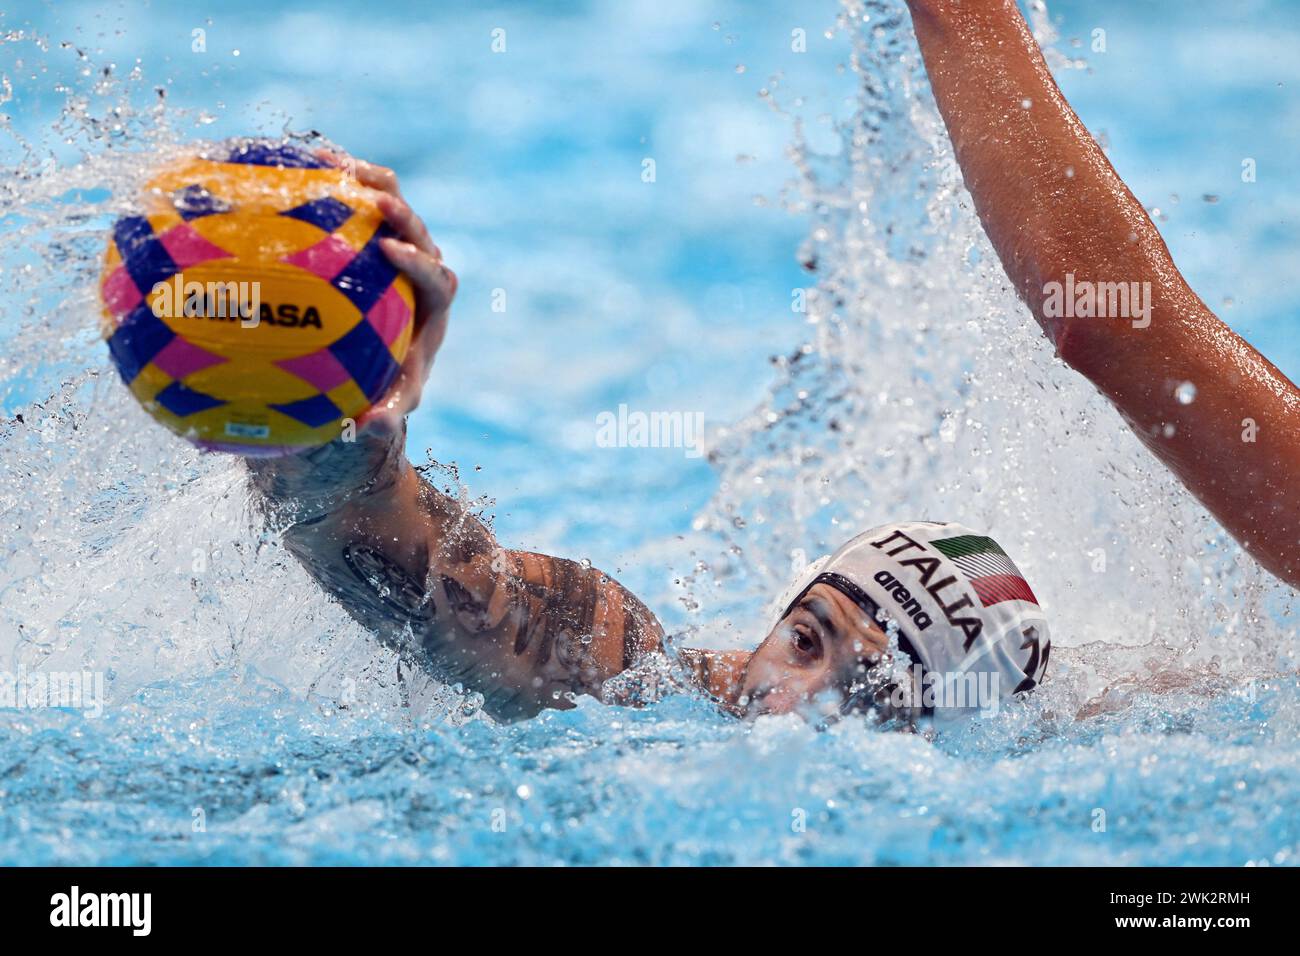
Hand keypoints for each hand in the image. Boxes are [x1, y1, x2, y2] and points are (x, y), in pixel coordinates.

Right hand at [317, 149, 457, 437]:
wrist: (381, 353)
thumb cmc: (389, 380)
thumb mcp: (394, 400)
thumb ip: (387, 412)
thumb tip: (368, 427)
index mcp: (433, 304)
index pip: (437, 276)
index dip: (418, 261)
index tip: (390, 252)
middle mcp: (421, 267)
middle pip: (420, 230)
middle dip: (400, 214)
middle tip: (372, 201)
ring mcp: (397, 243)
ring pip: (390, 202)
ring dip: (365, 182)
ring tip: (332, 164)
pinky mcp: (371, 230)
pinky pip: (352, 201)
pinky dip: (330, 184)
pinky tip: (289, 167)